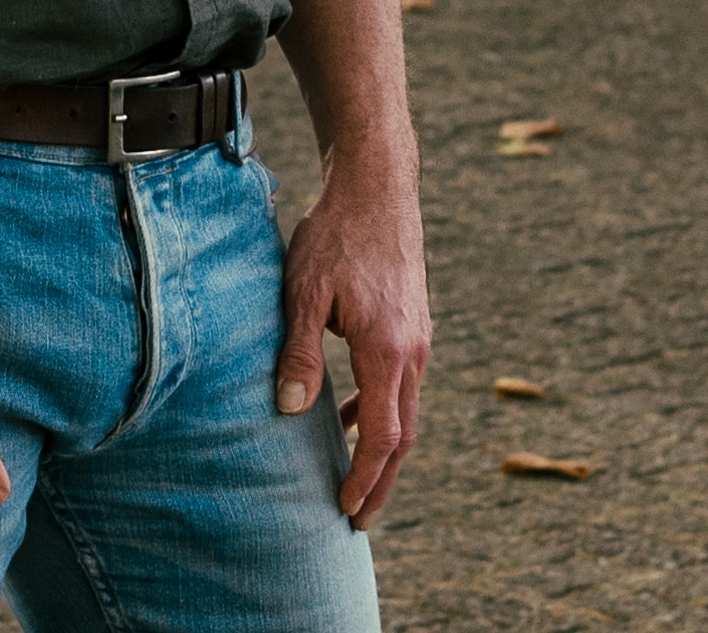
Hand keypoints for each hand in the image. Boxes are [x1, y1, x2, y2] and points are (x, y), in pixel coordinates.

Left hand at [273, 150, 428, 530]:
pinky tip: (348, 412)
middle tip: (358, 518)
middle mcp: (413, 352)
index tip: (348, 509)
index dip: (366, 478)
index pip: (383, 436)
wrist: (376, 188)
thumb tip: (288, 410)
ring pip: (406, 410)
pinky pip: (402, 384)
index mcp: (387, 351)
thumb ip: (298, 353)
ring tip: (352, 476)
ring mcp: (418, 338)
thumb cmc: (335, 235)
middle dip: (381, 481)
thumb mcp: (304, 292)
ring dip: (382, 448)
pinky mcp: (414, 325)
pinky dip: (381, 410)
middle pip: (403, 436)